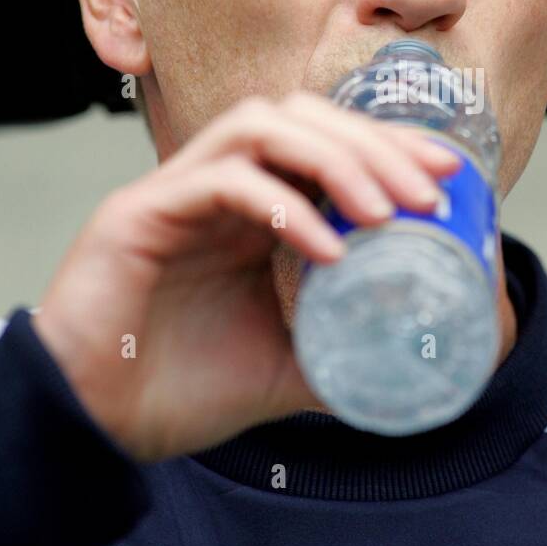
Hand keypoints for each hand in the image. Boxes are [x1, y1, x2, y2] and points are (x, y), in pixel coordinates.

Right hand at [33, 91, 460, 462]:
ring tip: (386, 213)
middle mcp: (218, 184)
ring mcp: (178, 192)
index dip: (391, 147)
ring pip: (263, 125)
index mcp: (252, 209)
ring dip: (335, 158)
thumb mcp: (287, 370)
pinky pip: (222, 181)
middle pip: (305, 117)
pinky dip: (283, 205)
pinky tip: (327, 252)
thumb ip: (344, 353)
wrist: (95, 428)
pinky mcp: (141, 212)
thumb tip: (418, 363)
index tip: (451, 176)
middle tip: (432, 191)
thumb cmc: (178, 389)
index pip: (328, 143)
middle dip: (376, 144)